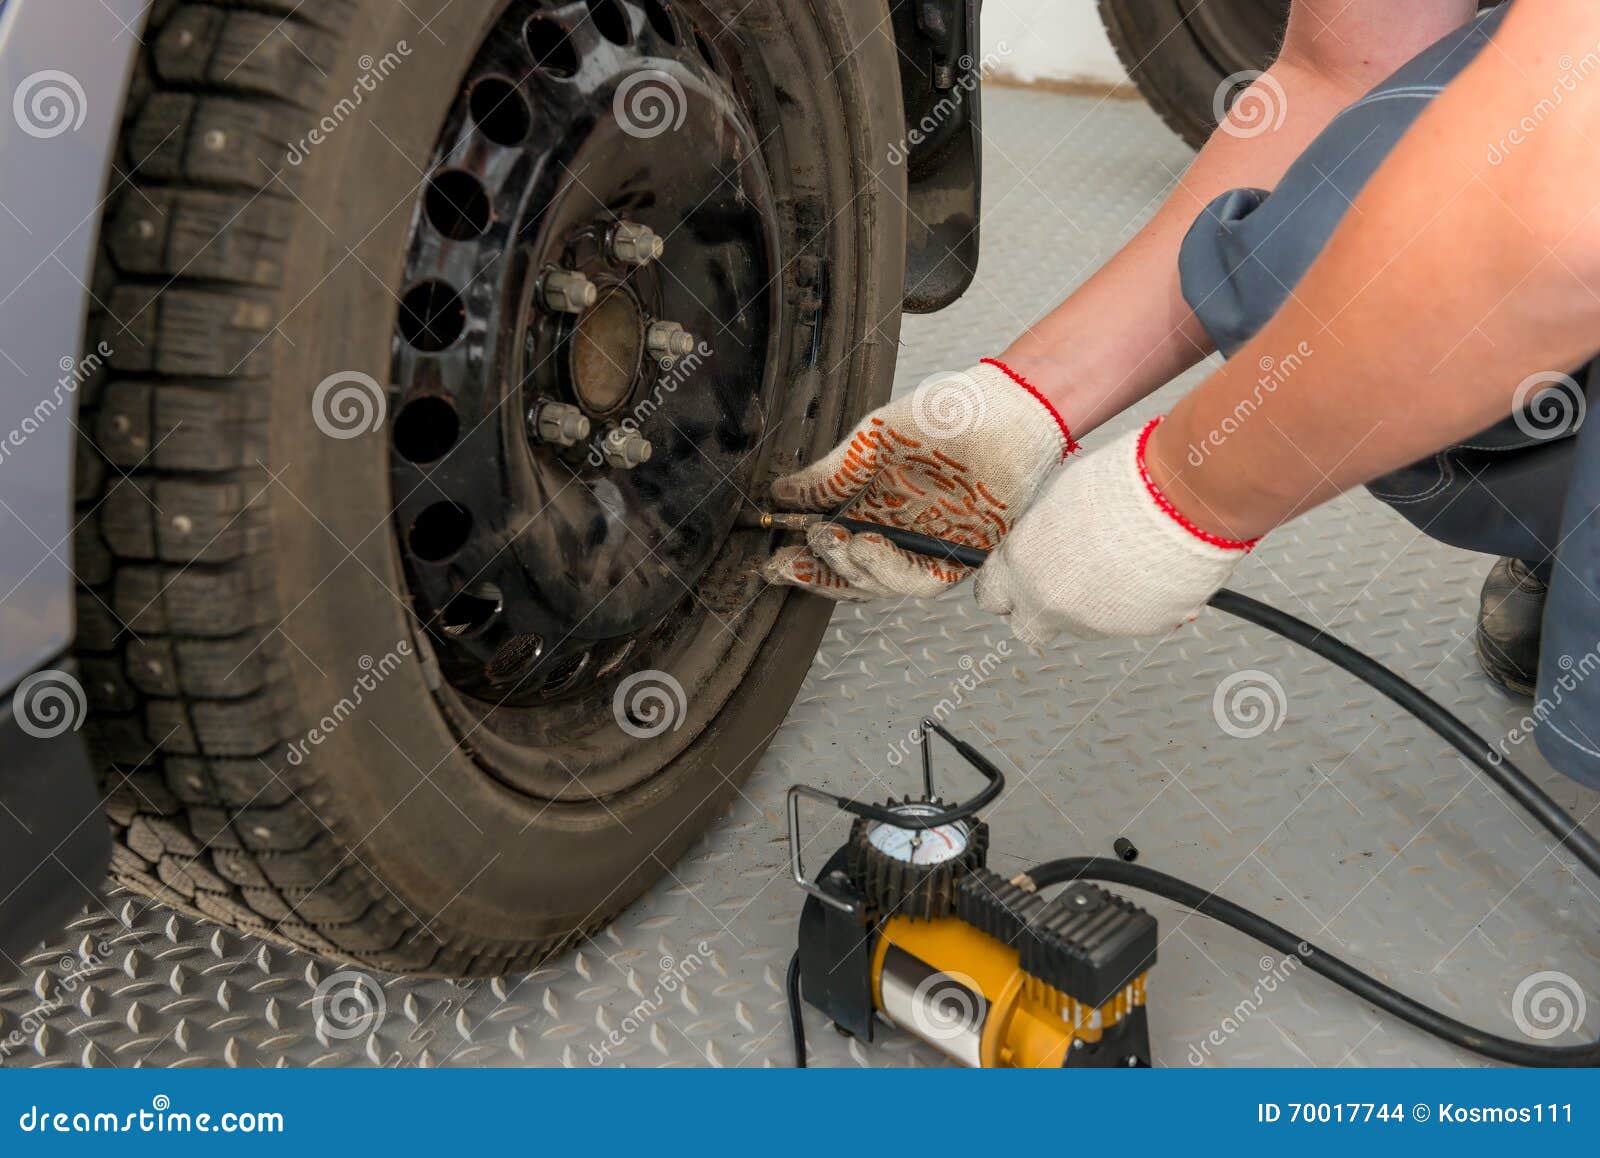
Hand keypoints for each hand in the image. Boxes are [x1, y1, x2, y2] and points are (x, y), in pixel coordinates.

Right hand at [761, 360, 1072, 600]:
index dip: (802, 560)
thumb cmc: (947, 414)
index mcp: (874, 506)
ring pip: (880, 582)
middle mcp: (898, 532)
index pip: (831, 547)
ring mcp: (928, 547)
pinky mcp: (961, 557)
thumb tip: (782, 493)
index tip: (771, 561)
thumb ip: (831, 473)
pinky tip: (865, 545)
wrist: (1007, 408)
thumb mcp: (873, 439)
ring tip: (831, 541)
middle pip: (850, 574)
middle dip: (817, 574)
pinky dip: (889, 569)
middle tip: (787, 560)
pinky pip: (920, 579)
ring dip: (849, 569)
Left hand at [975, 418, 1256, 643]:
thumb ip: (1042, 536)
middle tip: (1066, 583)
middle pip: (1030, 626)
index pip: (992, 596)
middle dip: (1043, 609)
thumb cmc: (1119, 484)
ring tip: (1122, 557)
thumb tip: (1044, 546)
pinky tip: (1151, 566)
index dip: (1006, 588)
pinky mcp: (1137, 629)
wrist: (1177, 498)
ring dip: (1093, 602)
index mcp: (1021, 565)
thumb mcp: (1059, 501)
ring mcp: (1094, 621)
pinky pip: (1130, 619)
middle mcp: (1050, 602)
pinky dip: (1137, 601)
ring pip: (1083, 623)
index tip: (1016, 582)